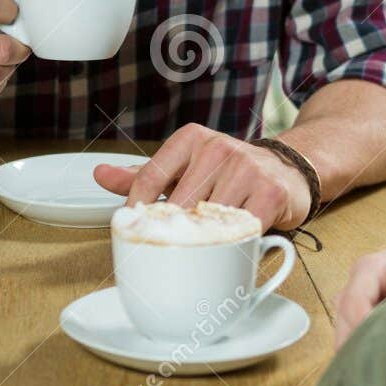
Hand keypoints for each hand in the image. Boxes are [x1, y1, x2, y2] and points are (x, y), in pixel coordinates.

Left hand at [92, 123, 312, 229]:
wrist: (287, 170)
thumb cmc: (228, 174)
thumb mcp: (184, 168)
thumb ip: (143, 174)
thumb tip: (98, 174)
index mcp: (192, 138)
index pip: (149, 177)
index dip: (137, 210)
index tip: (137, 229)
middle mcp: (219, 147)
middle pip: (178, 204)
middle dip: (171, 231)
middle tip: (169, 247)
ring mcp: (247, 168)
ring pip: (208, 219)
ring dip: (203, 240)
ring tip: (201, 247)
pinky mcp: (270, 193)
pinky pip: (240, 229)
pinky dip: (232, 244)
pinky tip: (229, 245)